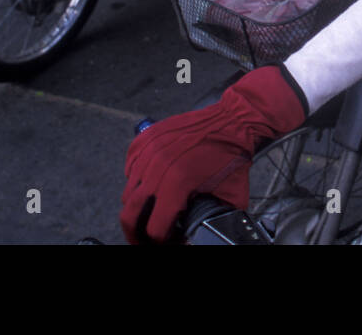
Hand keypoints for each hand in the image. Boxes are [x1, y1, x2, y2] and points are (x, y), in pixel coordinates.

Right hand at [120, 65, 306, 244]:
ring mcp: (149, 151)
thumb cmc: (233, 157)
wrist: (233, 121)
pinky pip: (129, 167)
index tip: (164, 242)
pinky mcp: (146, 138)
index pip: (155, 227)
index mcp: (178, 183)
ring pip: (128, 191)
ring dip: (137, 206)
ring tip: (150, 210)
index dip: (159, 241)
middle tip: (143, 238)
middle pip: (129, 213)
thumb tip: (199, 237)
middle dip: (134, 233)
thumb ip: (213, 220)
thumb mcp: (232, 197)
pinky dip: (135, 179)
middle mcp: (158, 167)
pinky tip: (148, 184)